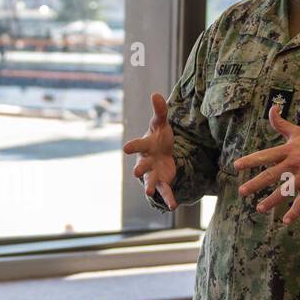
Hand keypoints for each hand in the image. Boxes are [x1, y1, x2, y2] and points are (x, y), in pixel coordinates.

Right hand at [122, 92, 178, 208]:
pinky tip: (173, 205)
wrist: (163, 154)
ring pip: (149, 181)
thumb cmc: (159, 138)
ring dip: (149, 186)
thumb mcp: (161, 124)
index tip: (125, 149)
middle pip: (141, 166)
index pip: (138, 145)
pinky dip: (168, 198)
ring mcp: (153, 173)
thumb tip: (156, 94)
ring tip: (149, 191)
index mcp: (145, 147)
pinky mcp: (162, 182)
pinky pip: (164, 191)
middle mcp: (145, 161)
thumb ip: (159, 111)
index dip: (132, 147)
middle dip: (139, 169)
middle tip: (135, 172)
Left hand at [233, 103, 299, 223]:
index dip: (251, 160)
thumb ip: (281, 124)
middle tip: (242, 191)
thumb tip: (271, 107)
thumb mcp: (299, 133)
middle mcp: (295, 164)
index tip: (236, 166)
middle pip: (273, 175)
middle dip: (256, 183)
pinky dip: (295, 212)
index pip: (266, 155)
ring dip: (272, 200)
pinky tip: (286, 221)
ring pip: (286, 190)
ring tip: (259, 209)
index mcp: (289, 151)